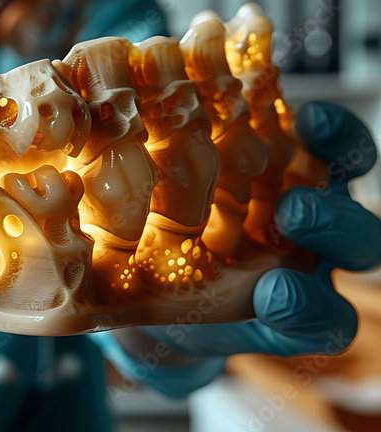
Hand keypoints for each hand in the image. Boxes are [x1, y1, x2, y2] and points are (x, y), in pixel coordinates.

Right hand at [93, 102, 379, 396]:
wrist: (153, 245)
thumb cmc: (148, 292)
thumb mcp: (135, 304)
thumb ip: (134, 297)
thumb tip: (82, 280)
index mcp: (274, 307)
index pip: (317, 319)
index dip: (306, 308)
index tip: (276, 293)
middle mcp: (301, 255)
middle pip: (350, 246)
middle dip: (331, 228)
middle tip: (296, 212)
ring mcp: (299, 201)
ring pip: (343, 187)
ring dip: (329, 162)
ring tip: (298, 139)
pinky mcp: (294, 154)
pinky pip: (331, 139)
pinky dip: (322, 126)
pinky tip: (296, 112)